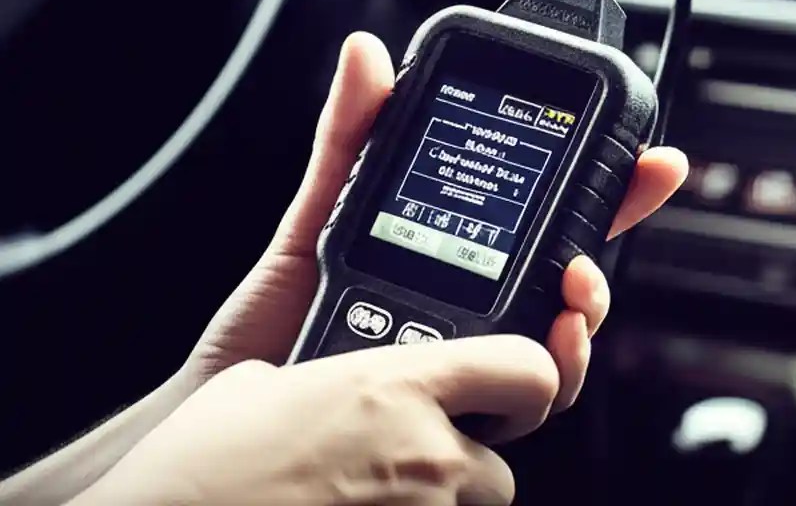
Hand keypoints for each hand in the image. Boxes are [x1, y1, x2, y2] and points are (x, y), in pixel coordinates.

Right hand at [73, 336, 560, 505]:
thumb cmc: (195, 468)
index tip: (508, 393)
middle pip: (504, 472)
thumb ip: (332, 377)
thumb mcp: (263, 384)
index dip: (527, 383)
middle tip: (412, 471)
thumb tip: (333, 384)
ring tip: (364, 503)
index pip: (531, 372)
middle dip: (468, 474)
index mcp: (398, 387)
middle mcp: (424, 457)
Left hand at [185, 32, 686, 410]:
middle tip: (589, 255)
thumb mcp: (318, 217)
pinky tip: (537, 349)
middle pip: (574, 285)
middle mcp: (481, 311)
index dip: (611, 189)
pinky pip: (528, 399)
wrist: (234, 414)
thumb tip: (367, 54)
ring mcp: (474, 363)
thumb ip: (352, 137)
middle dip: (605, 263)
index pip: (553, 217)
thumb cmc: (271, 327)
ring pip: (563, 347)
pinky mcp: (462, 413)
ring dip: (588, 321)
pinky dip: (551, 372)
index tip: (653, 159)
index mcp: (461, 255)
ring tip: (570, 300)